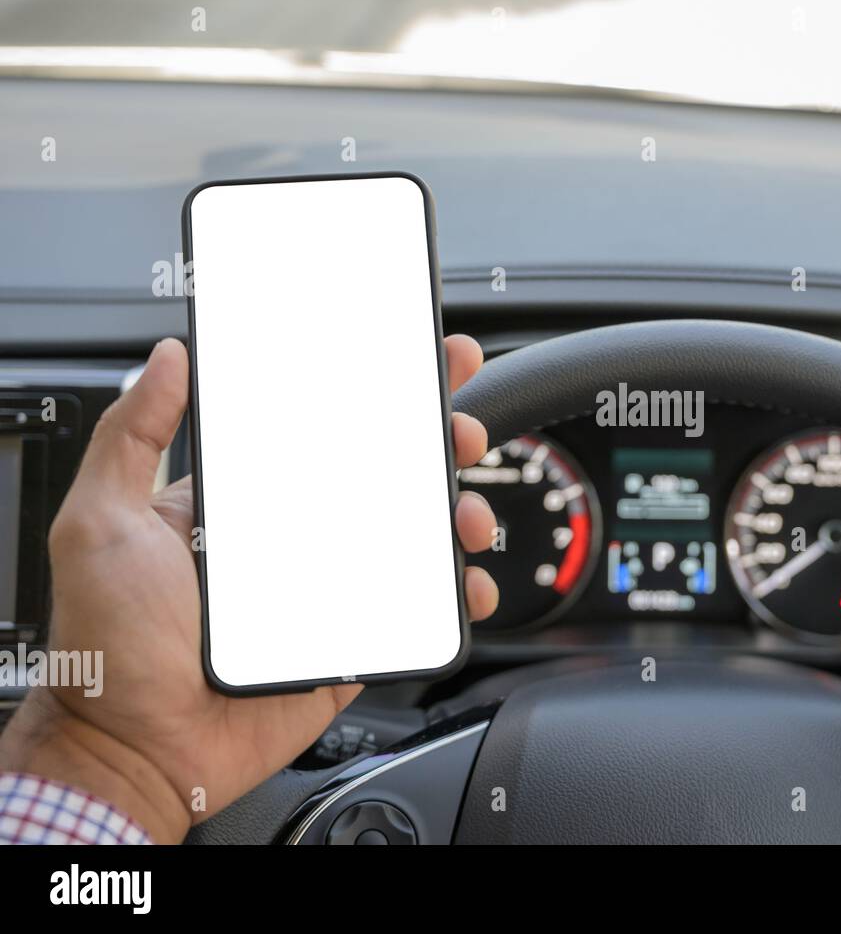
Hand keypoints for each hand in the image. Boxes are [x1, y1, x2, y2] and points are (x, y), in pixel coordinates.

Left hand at [0, 336, 498, 842]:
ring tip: (467, 517)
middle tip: (460, 432)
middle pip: (388, 475)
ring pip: (416, 537)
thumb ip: (131, 437)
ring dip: (459, 513)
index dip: (376, 392)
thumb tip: (166, 359)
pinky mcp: (356, 638)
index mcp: (250, 502)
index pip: (323, 430)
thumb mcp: (101, 522)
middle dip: (439, 442)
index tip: (417, 360)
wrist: (140, 750)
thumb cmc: (109, 645)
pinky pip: (421, 609)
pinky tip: (469, 584)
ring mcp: (333, 588)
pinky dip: (459, 595)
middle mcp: (298, 538)